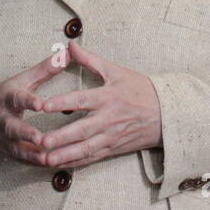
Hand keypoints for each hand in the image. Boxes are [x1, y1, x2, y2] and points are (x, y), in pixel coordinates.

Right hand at [0, 48, 70, 167]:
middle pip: (13, 127)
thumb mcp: (21, 80)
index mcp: (7, 98)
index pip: (17, 98)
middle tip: (41, 138)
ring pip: (16, 147)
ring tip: (48, 157)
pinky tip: (49, 165)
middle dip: (26, 133)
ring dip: (31, 154)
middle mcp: (3, 119)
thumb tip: (68, 52)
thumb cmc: (4, 96)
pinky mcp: (8, 152)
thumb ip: (45, 69)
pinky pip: (22, 160)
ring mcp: (4, 138)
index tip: (41, 105)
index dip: (28, 102)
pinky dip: (34, 163)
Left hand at [37, 41, 161, 168]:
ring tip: (46, 160)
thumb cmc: (141, 89)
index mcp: (108, 97)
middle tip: (42, 142)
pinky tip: (61, 165)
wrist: (167, 113)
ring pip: (86, 149)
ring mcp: (111, 136)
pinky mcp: (113, 148)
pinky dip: (76, 162)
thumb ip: (89, 59)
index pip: (81, 100)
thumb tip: (70, 44)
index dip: (62, 103)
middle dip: (61, 138)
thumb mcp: (116, 71)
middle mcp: (108, 119)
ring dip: (66, 155)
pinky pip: (93, 158)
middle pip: (81, 130)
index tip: (44, 106)